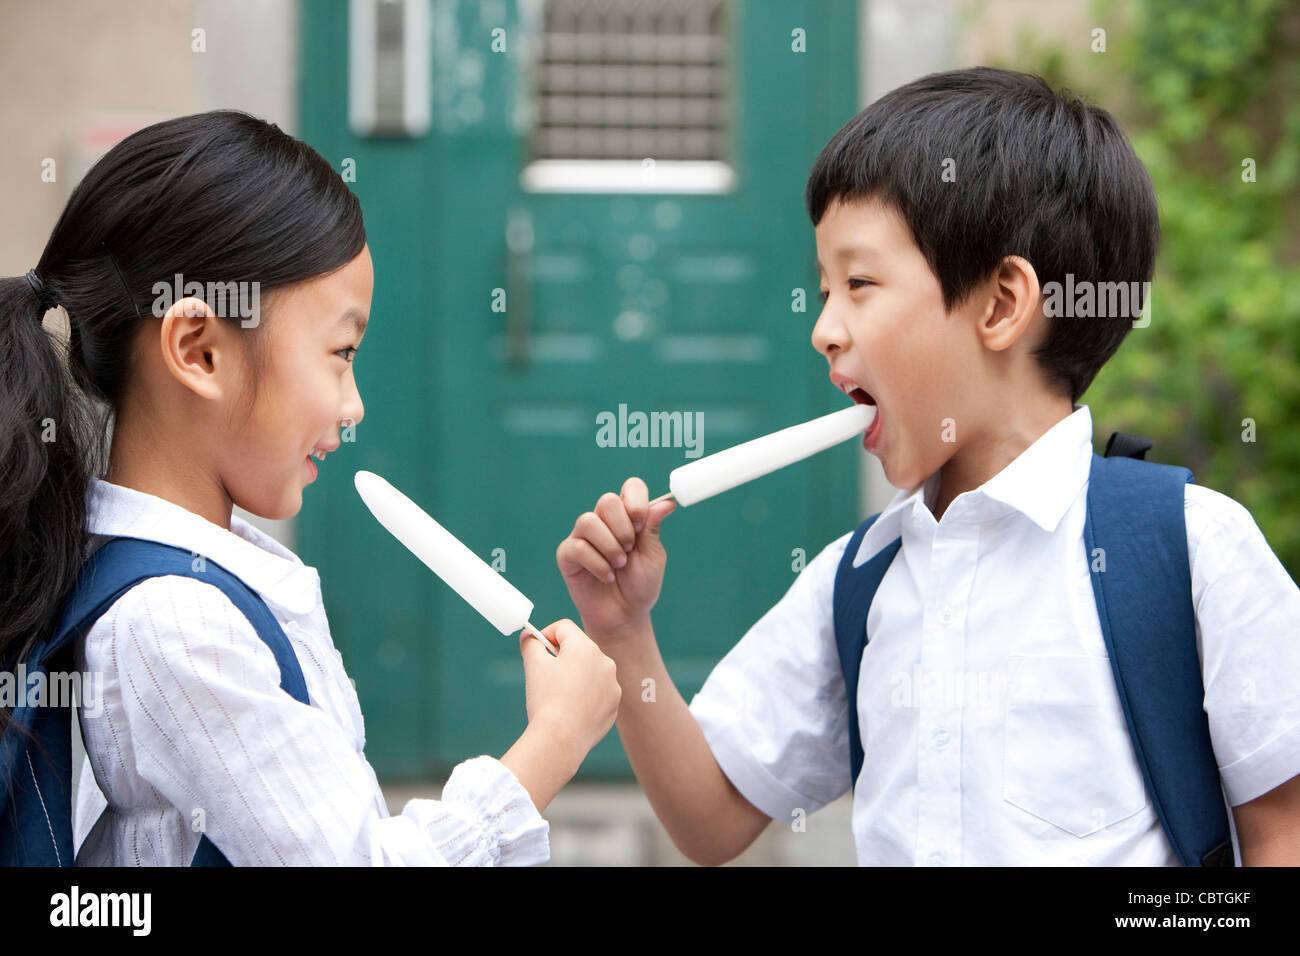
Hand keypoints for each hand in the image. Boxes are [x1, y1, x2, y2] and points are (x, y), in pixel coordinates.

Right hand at [518, 619, 620, 755]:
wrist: (561, 739)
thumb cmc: (546, 700)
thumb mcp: (533, 665)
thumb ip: (530, 644)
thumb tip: (529, 637)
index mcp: (586, 648)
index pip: (564, 628)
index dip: (545, 635)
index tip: (536, 650)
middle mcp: (605, 662)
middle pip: (579, 649)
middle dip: (561, 656)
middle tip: (544, 673)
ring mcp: (613, 685)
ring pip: (590, 671)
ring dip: (575, 676)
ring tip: (558, 694)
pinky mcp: (614, 705)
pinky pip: (598, 692)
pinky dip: (585, 696)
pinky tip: (571, 709)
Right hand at [555, 477, 676, 641]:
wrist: (624, 616)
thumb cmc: (640, 585)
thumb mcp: (653, 556)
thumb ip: (652, 528)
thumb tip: (667, 503)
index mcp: (627, 517)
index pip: (630, 487)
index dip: (636, 502)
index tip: (640, 525)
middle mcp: (603, 522)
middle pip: (607, 501)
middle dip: (622, 527)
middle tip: (629, 549)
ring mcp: (582, 537)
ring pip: (588, 521)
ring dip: (609, 546)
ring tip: (619, 565)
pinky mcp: (567, 555)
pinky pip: (577, 547)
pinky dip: (597, 564)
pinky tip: (607, 577)